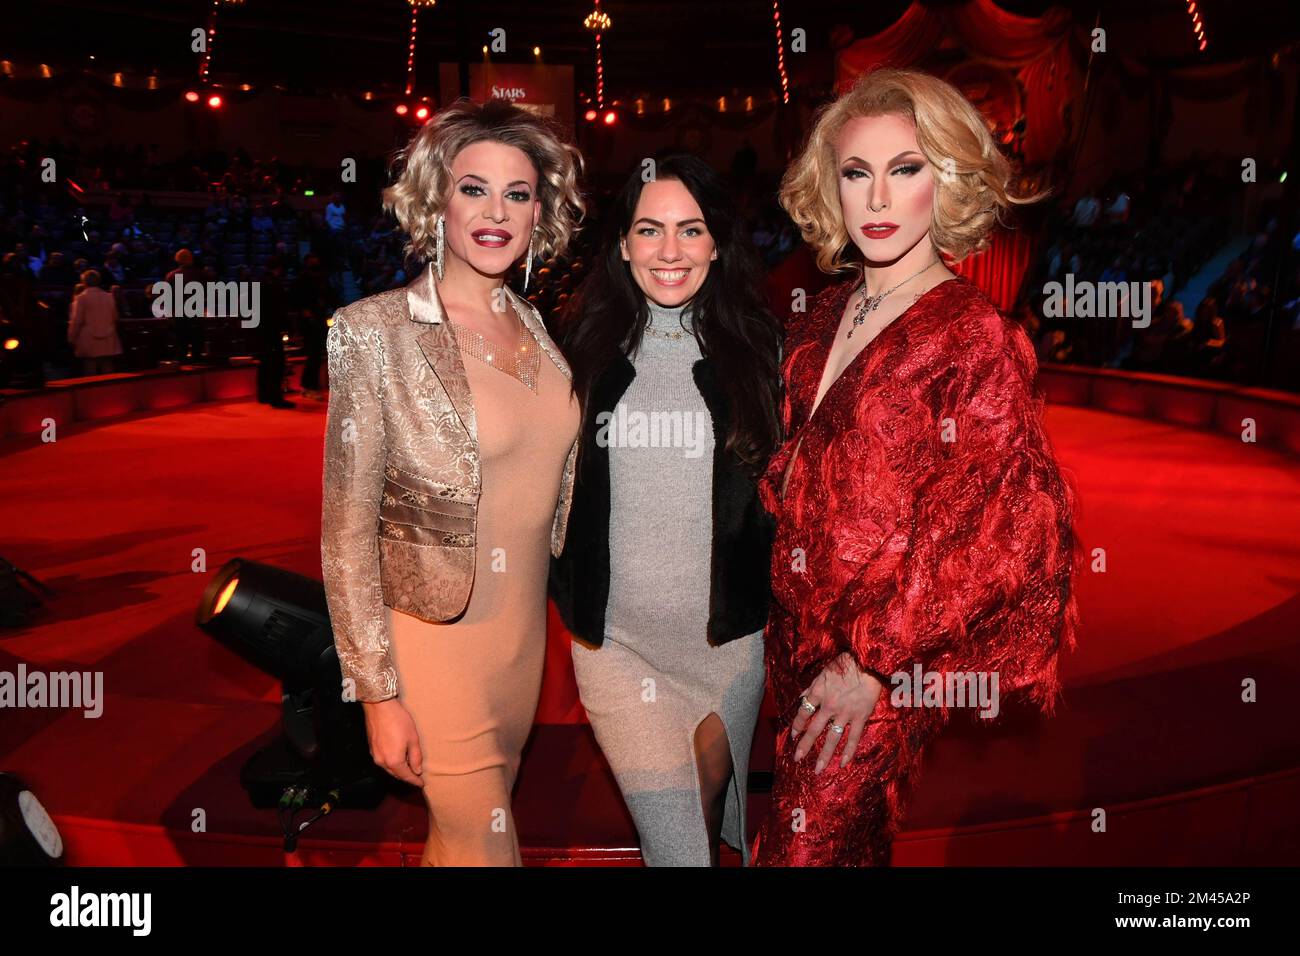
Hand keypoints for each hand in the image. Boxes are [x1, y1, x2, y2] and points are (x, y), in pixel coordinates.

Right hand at [361, 698, 423, 785]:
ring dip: (399, 770)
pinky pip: (383, 761)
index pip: (406, 776)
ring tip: (409, 768)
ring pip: (389, 769)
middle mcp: (382, 762)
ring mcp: (375, 756)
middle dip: (407, 777)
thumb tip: (417, 770)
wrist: (379, 707)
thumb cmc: (398, 721)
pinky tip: (398, 758)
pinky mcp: (372, 749)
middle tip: (417, 777)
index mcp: (394, 761)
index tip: (421, 784)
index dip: (415, 781)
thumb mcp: (413, 739)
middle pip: (397, 774)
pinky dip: (392, 763)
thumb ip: (416, 757)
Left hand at [791, 652, 884, 772]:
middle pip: (814, 729)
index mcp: (818, 693)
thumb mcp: (824, 672)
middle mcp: (829, 706)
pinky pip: (853, 738)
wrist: (868, 661)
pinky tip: (843, 763)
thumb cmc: (846, 663)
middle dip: (804, 745)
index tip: (793, 734)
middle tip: (797, 758)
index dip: (797, 724)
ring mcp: (845, 713)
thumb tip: (802, 697)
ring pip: (832, 738)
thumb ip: (813, 687)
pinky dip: (848, 752)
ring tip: (818, 769)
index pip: (803, 712)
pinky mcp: (860, 717)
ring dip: (824, 755)